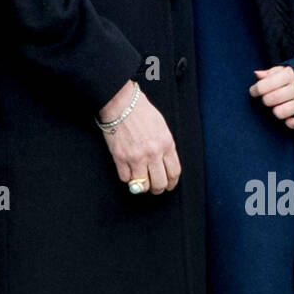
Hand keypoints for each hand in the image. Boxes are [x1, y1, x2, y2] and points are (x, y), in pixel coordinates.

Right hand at [99, 79, 180, 193]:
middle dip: (157, 189)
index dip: (171, 183)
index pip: (174, 173)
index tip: (167, 185)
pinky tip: (127, 170)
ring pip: (142, 185)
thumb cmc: (142, 112)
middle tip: (154, 188)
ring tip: (139, 180)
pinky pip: (125, 178)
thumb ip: (165, 147)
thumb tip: (165, 165)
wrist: (122, 103)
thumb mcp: (162, 127)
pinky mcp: (120, 157)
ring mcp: (136, 157)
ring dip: (141, 186)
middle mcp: (153, 153)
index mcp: (166, 144)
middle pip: (159, 183)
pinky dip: (127, 177)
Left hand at [250, 66, 293, 128]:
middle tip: (268, 97)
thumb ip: (273, 72)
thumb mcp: (291, 68)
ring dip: (276, 110)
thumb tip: (256, 75)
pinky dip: (290, 121)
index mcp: (291, 75)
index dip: (255, 90)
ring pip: (279, 113)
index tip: (253, 91)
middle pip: (270, 100)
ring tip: (280, 105)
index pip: (265, 85)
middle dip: (265, 100)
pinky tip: (290, 115)